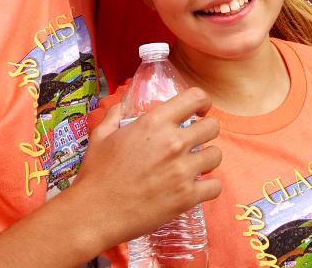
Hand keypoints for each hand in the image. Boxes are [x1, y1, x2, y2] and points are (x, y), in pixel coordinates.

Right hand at [72, 87, 221, 249]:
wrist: (95, 213)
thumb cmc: (96, 174)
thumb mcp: (101, 135)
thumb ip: (115, 114)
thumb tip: (123, 103)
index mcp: (154, 123)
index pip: (195, 98)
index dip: (202, 102)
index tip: (199, 112)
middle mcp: (173, 142)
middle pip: (213, 126)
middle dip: (206, 132)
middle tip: (195, 142)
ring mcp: (182, 170)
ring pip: (216, 155)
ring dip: (207, 159)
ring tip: (193, 166)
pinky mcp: (187, 197)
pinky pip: (215, 186)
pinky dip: (208, 187)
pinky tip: (196, 188)